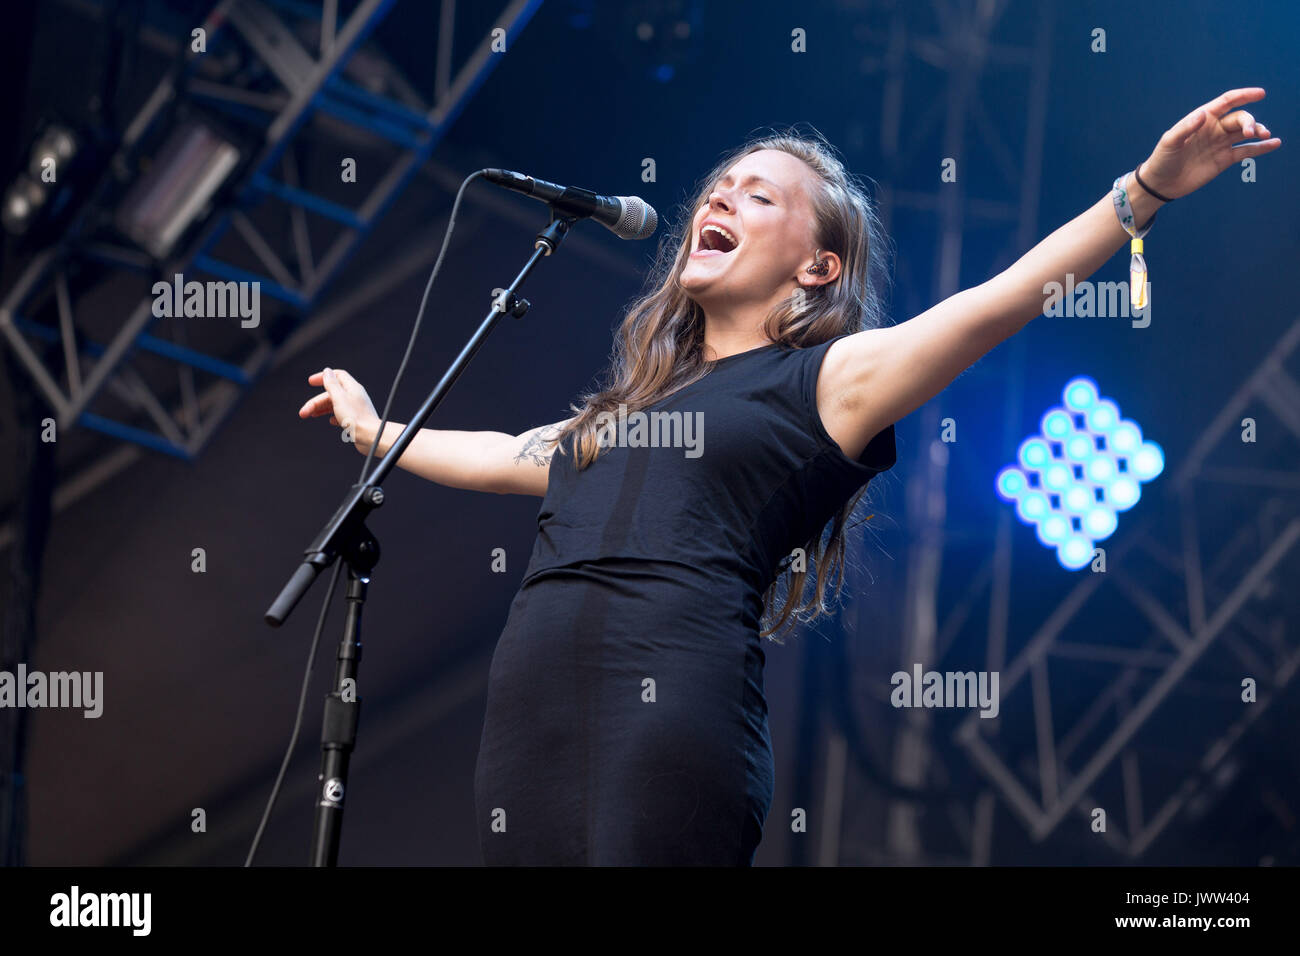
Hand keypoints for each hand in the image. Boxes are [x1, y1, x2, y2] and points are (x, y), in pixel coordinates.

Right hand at [299, 367, 379, 452]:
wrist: (370, 437)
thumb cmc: (356, 419)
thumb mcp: (339, 398)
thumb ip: (332, 384)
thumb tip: (327, 371)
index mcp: (352, 388)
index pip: (337, 375)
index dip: (323, 377)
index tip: (311, 381)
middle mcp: (354, 396)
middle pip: (331, 393)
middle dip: (316, 401)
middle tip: (304, 411)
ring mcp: (355, 408)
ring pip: (334, 404)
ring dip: (321, 409)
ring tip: (310, 415)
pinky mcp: (355, 419)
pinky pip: (342, 414)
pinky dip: (333, 416)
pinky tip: (330, 421)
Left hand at [1136, 87, 1280, 200]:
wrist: (1161, 184)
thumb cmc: (1162, 159)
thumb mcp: (1170, 142)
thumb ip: (1186, 128)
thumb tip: (1203, 114)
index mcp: (1203, 119)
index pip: (1227, 102)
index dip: (1244, 95)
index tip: (1260, 93)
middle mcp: (1215, 128)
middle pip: (1239, 118)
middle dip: (1248, 122)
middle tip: (1250, 132)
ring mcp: (1221, 144)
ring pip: (1245, 133)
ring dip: (1258, 131)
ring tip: (1265, 135)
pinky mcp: (1224, 160)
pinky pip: (1246, 151)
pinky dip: (1261, 148)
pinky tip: (1275, 143)